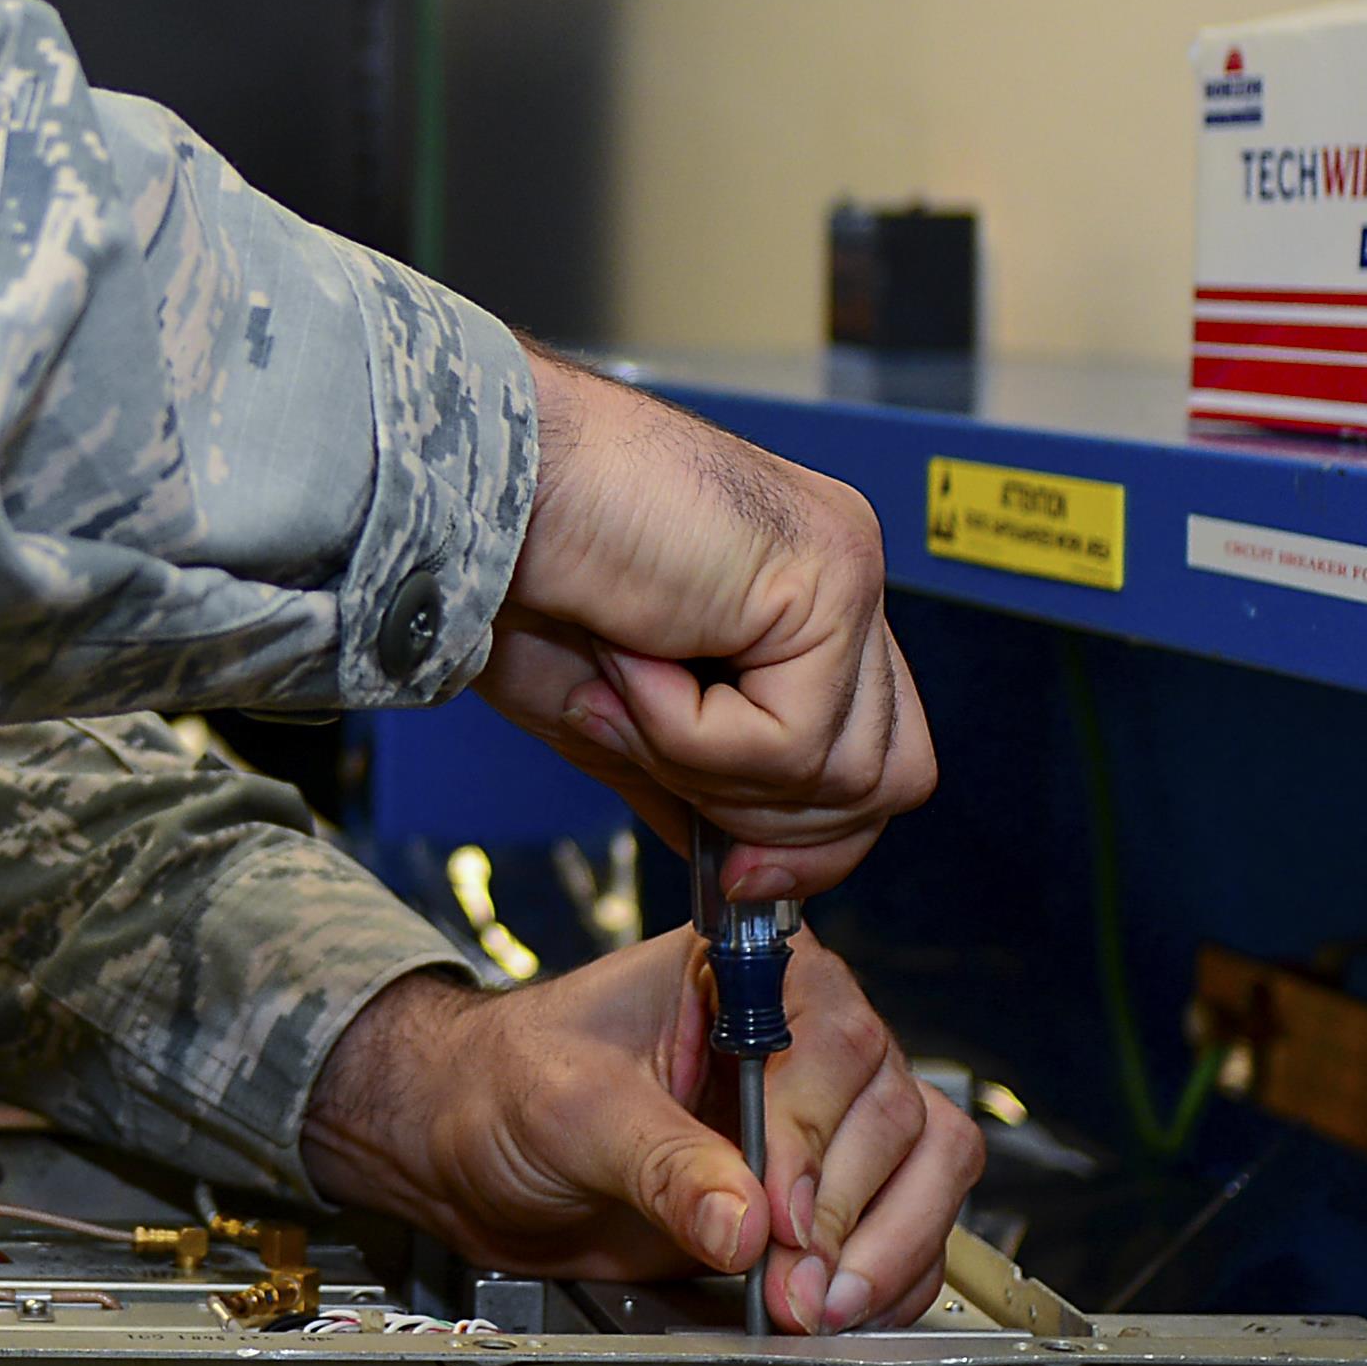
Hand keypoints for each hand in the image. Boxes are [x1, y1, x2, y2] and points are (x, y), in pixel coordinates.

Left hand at [298, 929, 980, 1330]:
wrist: (476, 1146)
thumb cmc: (508, 1086)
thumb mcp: (568, 1110)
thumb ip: (658, 1161)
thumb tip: (744, 1226)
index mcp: (748, 976)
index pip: (835, 1045)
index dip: (815, 1139)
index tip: (778, 1219)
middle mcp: (804, 1036)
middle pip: (899, 1116)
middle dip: (851, 1217)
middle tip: (795, 1289)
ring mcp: (824, 1116)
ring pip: (928, 1171)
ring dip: (887, 1253)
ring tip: (818, 1310)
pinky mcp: (823, 1191)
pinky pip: (907, 1230)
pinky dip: (888, 1279)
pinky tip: (835, 1311)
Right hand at [475, 357, 933, 892]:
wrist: (475, 488)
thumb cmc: (517, 569)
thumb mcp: (612, 713)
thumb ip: (691, 776)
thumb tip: (741, 865)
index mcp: (799, 600)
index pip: (870, 757)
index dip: (807, 838)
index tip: (734, 878)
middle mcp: (841, 579)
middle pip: (891, 776)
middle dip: (779, 825)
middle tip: (669, 781)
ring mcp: (847, 570)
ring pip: (851, 773)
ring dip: (717, 771)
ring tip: (628, 694)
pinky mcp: (830, 574)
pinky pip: (794, 739)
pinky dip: (695, 733)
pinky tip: (634, 658)